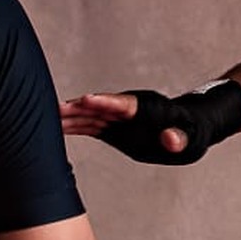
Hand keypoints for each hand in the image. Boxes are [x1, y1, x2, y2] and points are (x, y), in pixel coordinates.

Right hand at [61, 91, 189, 156]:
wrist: (189, 130)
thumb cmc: (193, 132)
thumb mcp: (191, 138)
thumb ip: (179, 138)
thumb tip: (171, 140)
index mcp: (145, 108)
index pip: (122, 104)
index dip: (104, 102)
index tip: (85, 99)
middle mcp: (127, 110)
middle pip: (100, 107)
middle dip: (79, 108)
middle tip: (55, 109)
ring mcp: (118, 119)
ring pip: (91, 116)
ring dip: (71, 118)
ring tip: (47, 119)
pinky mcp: (113, 129)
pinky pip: (90, 126)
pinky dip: (74, 127)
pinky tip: (56, 127)